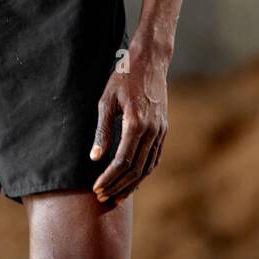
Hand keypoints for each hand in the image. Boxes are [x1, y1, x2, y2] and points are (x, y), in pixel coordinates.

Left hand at [89, 45, 167, 203]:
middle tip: (102, 197)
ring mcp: (160, 131)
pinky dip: (144, 172)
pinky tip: (133, 180)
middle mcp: (152, 130)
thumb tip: (95, 158)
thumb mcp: (107, 100)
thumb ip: (102, 131)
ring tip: (116, 196)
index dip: (109, 178)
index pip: (122, 161)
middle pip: (136, 169)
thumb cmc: (123, 78)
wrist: (150, 61)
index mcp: (136, 123)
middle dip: (118, 186)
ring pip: (148, 167)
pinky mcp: (163, 129)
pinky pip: (154, 157)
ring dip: (132, 184)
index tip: (96, 188)